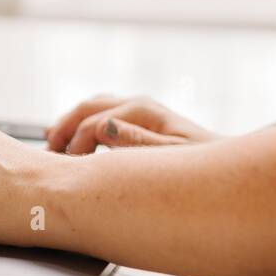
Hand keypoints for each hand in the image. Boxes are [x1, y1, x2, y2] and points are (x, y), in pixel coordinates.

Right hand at [46, 94, 218, 152]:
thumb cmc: (200, 167)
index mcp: (142, 111)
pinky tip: (76, 142)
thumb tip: (104, 129)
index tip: (68, 169)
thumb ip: (137, 143)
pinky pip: (102, 114)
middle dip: (64, 128)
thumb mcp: (170, 160)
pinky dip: (84, 125)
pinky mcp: (140, 120)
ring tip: (55, 146)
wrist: (226, 169)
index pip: (93, 123)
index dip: (75, 145)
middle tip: (48, 152)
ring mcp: (139, 110)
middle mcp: (139, 105)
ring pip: (92, 106)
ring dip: (71, 124)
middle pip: (87, 106)